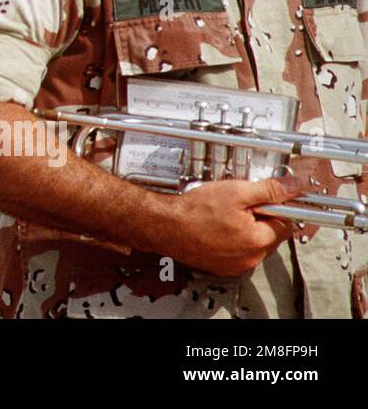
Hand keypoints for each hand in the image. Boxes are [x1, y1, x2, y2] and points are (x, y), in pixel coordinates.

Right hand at [158, 175, 303, 277]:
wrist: (164, 225)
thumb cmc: (194, 210)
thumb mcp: (235, 191)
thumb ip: (268, 190)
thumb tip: (293, 187)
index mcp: (258, 240)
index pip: (286, 223)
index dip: (274, 208)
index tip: (262, 200)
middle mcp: (251, 258)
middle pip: (270, 236)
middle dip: (260, 220)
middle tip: (237, 206)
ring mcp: (236, 266)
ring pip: (254, 245)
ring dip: (246, 231)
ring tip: (223, 217)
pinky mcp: (223, 269)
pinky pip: (239, 254)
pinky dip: (232, 242)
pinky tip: (216, 229)